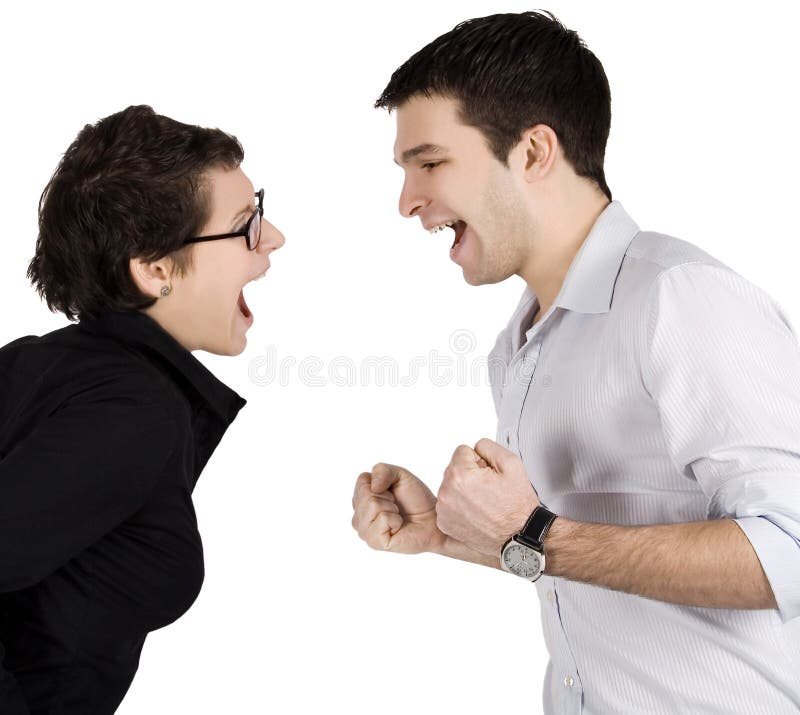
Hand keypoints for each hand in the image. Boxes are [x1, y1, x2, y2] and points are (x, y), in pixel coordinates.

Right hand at [352, 463, 444, 553]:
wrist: (432, 520)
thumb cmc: (415, 500)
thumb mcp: (399, 475)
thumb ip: (382, 470)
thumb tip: (374, 486)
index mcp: (361, 499)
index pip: (362, 480)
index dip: (382, 482)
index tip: (392, 492)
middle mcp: (359, 516)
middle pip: (365, 493)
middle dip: (387, 496)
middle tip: (397, 506)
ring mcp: (365, 530)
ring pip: (372, 505)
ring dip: (392, 508)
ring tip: (398, 516)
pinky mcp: (374, 542)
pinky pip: (383, 519)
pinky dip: (395, 520)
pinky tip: (398, 527)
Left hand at [436, 438, 538, 556]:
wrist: (520, 536)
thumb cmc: (517, 505)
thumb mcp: (511, 463)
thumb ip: (487, 446)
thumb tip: (475, 448)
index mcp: (460, 476)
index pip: (462, 451)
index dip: (479, 460)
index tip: (488, 474)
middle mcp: (447, 493)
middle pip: (454, 468)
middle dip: (470, 474)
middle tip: (489, 489)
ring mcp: (444, 511)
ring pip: (451, 486)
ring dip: (464, 490)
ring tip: (484, 502)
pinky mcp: (444, 524)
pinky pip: (448, 504)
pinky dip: (460, 506)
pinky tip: (476, 513)